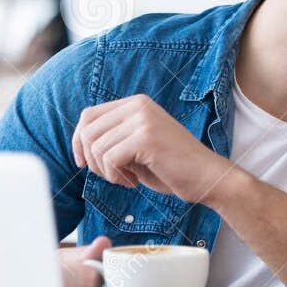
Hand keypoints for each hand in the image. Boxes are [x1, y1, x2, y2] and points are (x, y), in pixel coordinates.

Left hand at [71, 94, 232, 202]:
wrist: (208, 178)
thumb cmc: (172, 168)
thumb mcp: (137, 146)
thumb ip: (114, 137)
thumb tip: (79, 141)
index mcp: (136, 103)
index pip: (88, 116)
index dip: (79, 142)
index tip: (85, 164)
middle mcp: (139, 105)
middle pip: (88, 130)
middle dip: (91, 160)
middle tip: (112, 176)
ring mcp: (143, 119)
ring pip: (97, 147)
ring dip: (105, 171)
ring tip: (126, 179)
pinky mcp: (146, 138)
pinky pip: (110, 158)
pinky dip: (115, 176)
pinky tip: (133, 182)